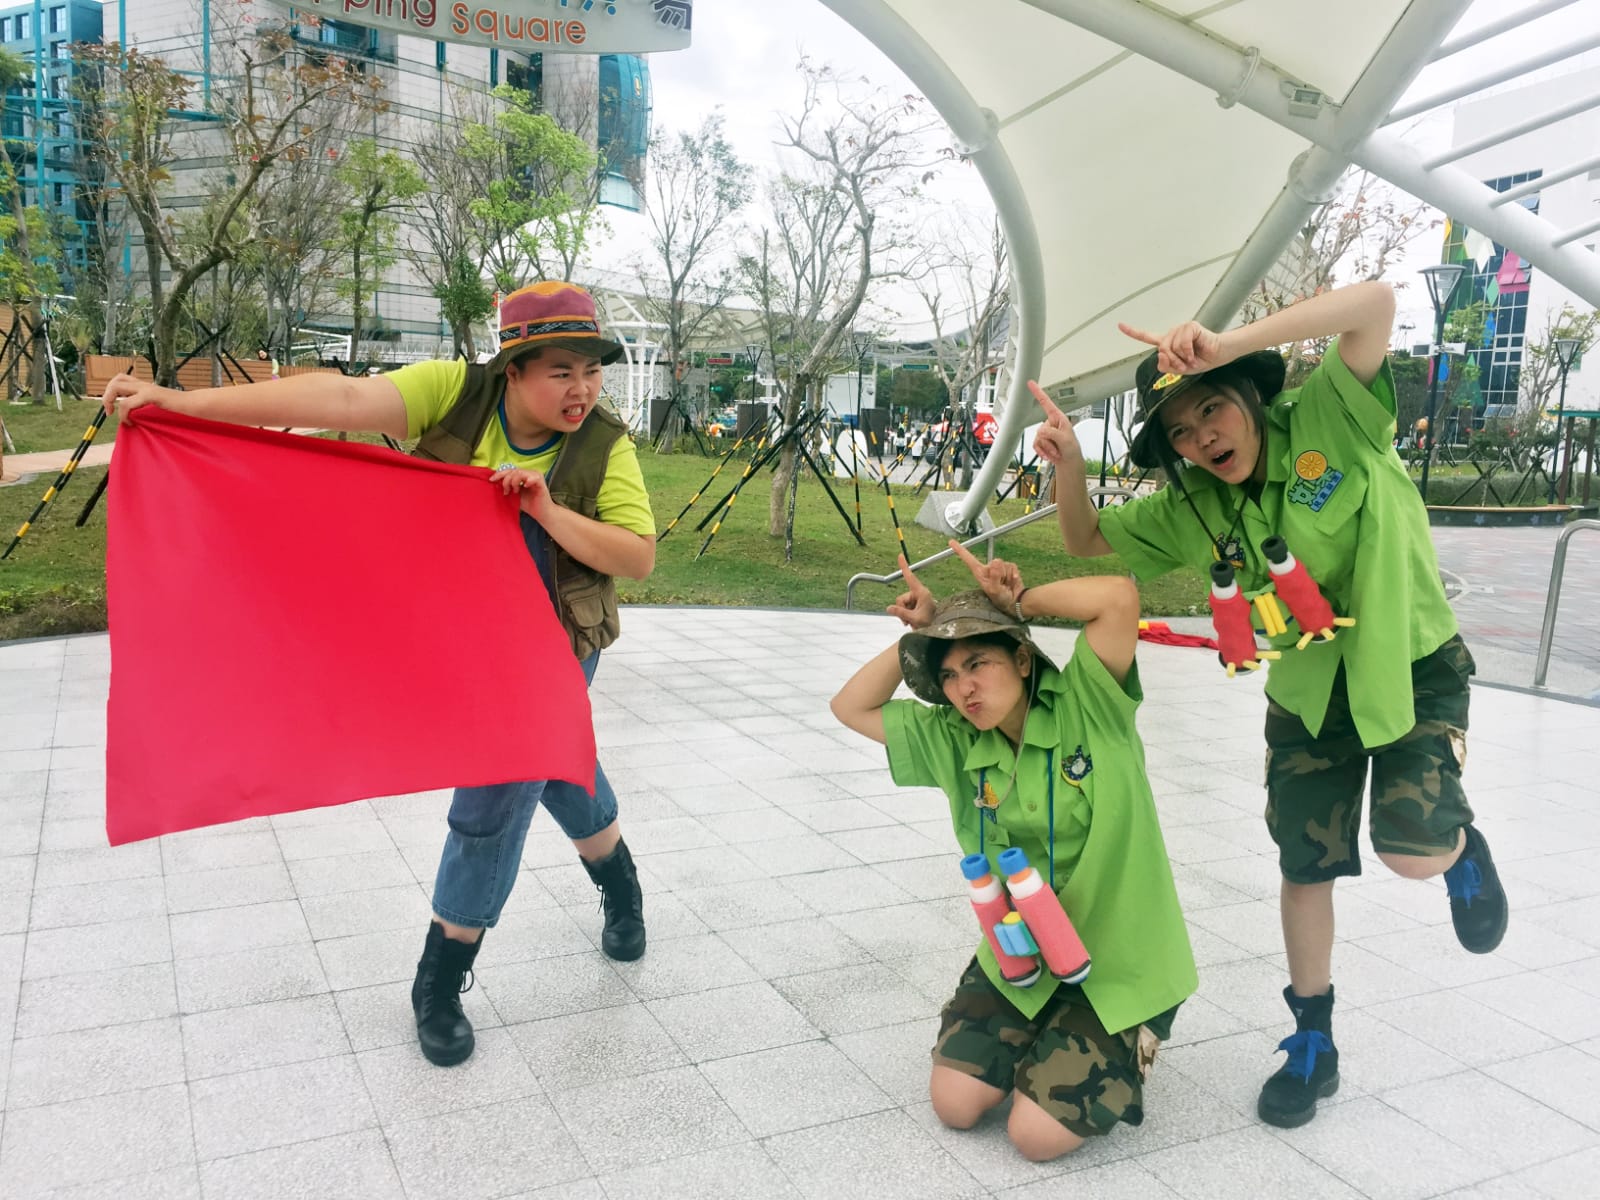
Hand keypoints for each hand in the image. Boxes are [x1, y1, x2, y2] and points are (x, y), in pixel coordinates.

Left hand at [102, 373, 178, 419]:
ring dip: (110, 400)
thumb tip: (136, 419)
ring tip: (115, 415)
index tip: (113, 410)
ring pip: (116, 386)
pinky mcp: (150, 395)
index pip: (122, 380)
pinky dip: (123, 414)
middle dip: (107, 395)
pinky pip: (127, 403)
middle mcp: (144, 384)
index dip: (112, 393)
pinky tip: (130, 422)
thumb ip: (148, 408)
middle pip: (116, 379)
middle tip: (110, 411)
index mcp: (146, 386)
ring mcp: (147, 388)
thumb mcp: (160, 407)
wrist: (194, 405)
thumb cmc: (181, 410)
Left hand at [489, 467, 551, 519]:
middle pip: (513, 470)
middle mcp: (529, 473)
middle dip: (506, 481)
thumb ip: (507, 487)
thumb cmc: (529, 505)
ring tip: (516, 491)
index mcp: (523, 475)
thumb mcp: (514, 494)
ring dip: (514, 482)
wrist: (541, 513)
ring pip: (520, 472)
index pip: (509, 470)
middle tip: (507, 491)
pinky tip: (525, 486)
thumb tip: (494, 482)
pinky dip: (527, 481)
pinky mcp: (541, 482)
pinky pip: (532, 477)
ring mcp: (536, 477)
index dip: (500, 474)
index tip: (491, 480)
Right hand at [886, 554, 937, 628]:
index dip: (904, 566)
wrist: (938, 627)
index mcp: (922, 593)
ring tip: (911, 622)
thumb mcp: (914, 618)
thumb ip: (900, 613)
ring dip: (904, 614)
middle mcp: (919, 594)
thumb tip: (889, 608)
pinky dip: (906, 615)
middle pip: (901, 598)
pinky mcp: (917, 604)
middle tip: (906, 621)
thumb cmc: (931, 622)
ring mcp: (918, 599)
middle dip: (902, 609)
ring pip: (902, 604)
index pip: (910, 577)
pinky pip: (905, 607)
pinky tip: (911, 621)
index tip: (900, 555)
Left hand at [949, 539, 1022, 612]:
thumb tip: (996, 562)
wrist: (1014, 600)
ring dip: (1006, 576)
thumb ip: (995, 577)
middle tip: (1000, 584)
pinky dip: (1013, 575)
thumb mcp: (995, 590)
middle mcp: (987, 568)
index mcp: (979, 573)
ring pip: (1003, 564)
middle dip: (1000, 573)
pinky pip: (1012, 566)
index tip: (950, 542)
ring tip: (1005, 584)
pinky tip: (1012, 582)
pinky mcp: (1008, 567)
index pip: (968, 560)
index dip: (960, 550)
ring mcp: (998, 567)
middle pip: (994, 562)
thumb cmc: (1000, 598)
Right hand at [1027, 380, 1081, 467]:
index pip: (1046, 403)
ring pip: (1037, 439)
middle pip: (1040, 429)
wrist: (1069, 462)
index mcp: (1058, 418)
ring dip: (1047, 448)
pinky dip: (1042, 452)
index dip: (1038, 392)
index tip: (1031, 383)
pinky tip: (1049, 455)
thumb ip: (1052, 433)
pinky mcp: (1041, 441)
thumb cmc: (1072, 449)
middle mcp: (1051, 424)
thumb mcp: (1065, 438)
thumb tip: (1040, 431)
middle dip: (1048, 441)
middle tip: (1058, 447)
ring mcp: (1045, 433)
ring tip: (1056, 451)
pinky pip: (1035, 445)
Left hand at [1118, 320, 1232, 375]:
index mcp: (1166, 343)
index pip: (1147, 337)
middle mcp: (1171, 334)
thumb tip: (1161, 354)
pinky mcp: (1189, 326)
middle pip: (1161, 349)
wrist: (1216, 356)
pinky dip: (1188, 352)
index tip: (1120, 325)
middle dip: (1173, 361)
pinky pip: (1182, 343)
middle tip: (1185, 365)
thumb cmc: (1199, 360)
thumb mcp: (1178, 369)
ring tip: (1191, 359)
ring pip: (1171, 347)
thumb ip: (1166, 365)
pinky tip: (1194, 353)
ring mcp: (1180, 329)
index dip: (1133, 332)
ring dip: (1182, 358)